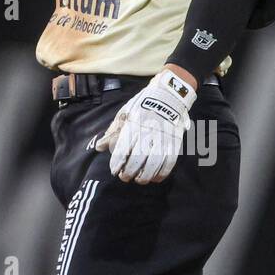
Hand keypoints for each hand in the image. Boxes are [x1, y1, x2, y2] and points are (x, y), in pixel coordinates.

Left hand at [95, 70, 196, 184]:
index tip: (114, 170)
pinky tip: (155, 178)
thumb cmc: (143, 104)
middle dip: (128, 173)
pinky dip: (161, 174)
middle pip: (136, 160)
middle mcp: (147, 133)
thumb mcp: (125, 113)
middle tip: (125, 177)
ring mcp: (162, 138)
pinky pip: (169, 163)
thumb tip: (99, 147)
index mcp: (133, 126)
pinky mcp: (174, 142)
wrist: (168, 94)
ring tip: (139, 179)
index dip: (117, 164)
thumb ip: (113, 132)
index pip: (122, 151)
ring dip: (144, 177)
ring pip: (153, 165)